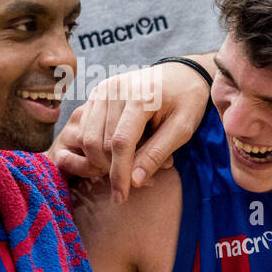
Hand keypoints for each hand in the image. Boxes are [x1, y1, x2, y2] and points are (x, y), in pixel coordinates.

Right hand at [52, 61, 209, 202]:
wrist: (180, 73)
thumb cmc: (186, 101)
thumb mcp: (182, 129)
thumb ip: (157, 154)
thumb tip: (135, 182)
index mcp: (140, 96)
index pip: (121, 143)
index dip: (119, 174)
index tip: (122, 197)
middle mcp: (115, 90)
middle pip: (100, 143)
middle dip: (111, 169)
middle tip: (133, 181)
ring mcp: (102, 90)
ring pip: (88, 138)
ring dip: (102, 160)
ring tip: (127, 166)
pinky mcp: (96, 93)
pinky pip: (86, 129)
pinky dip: (96, 147)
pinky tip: (117, 153)